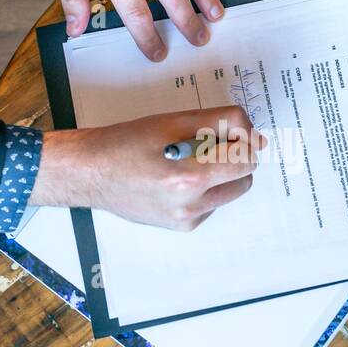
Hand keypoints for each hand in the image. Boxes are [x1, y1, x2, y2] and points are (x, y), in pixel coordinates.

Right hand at [29, 107, 265, 230]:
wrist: (93, 173)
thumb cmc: (128, 143)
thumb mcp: (174, 120)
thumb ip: (219, 123)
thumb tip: (254, 136)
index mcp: (191, 175)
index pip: (246, 154)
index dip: (242, 136)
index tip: (228, 130)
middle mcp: (192, 203)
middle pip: (246, 175)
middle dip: (235, 155)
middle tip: (209, 142)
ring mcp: (188, 218)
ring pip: (232, 190)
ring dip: (222, 173)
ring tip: (191, 161)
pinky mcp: (183, 226)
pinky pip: (213, 204)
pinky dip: (205, 189)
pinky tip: (177, 178)